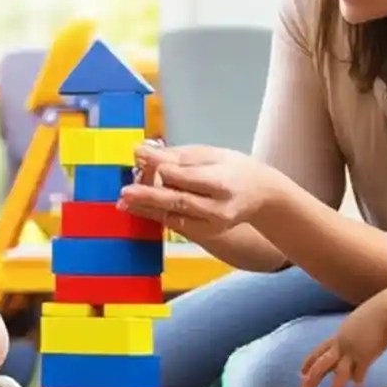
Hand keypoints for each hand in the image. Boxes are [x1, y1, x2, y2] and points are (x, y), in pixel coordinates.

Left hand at [118, 144, 280, 237]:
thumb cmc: (235, 169)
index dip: (161, 166)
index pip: (186, 176)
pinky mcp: (205, 234)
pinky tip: (137, 208)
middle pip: (179, 201)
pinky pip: (175, 224)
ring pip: (174, 216)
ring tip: (124, 201)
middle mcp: (218, 208)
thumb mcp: (213, 154)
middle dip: (149, 195)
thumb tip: (145, 151)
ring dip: (147, 208)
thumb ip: (179, 156)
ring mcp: (212, 225)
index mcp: (222, 183)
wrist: (262, 196)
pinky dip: (155, 215)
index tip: (139, 155)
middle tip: (125, 191)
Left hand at [298, 298, 386, 386]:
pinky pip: (359, 373)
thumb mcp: (358, 322)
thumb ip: (354, 334)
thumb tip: (356, 340)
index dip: (309, 363)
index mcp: (339, 336)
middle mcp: (341, 344)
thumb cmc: (377, 311)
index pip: (318, 351)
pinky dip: (357, 382)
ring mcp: (353, 351)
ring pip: (338, 374)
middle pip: (321, 365)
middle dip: (311, 380)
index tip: (301, 374)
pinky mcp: (366, 355)